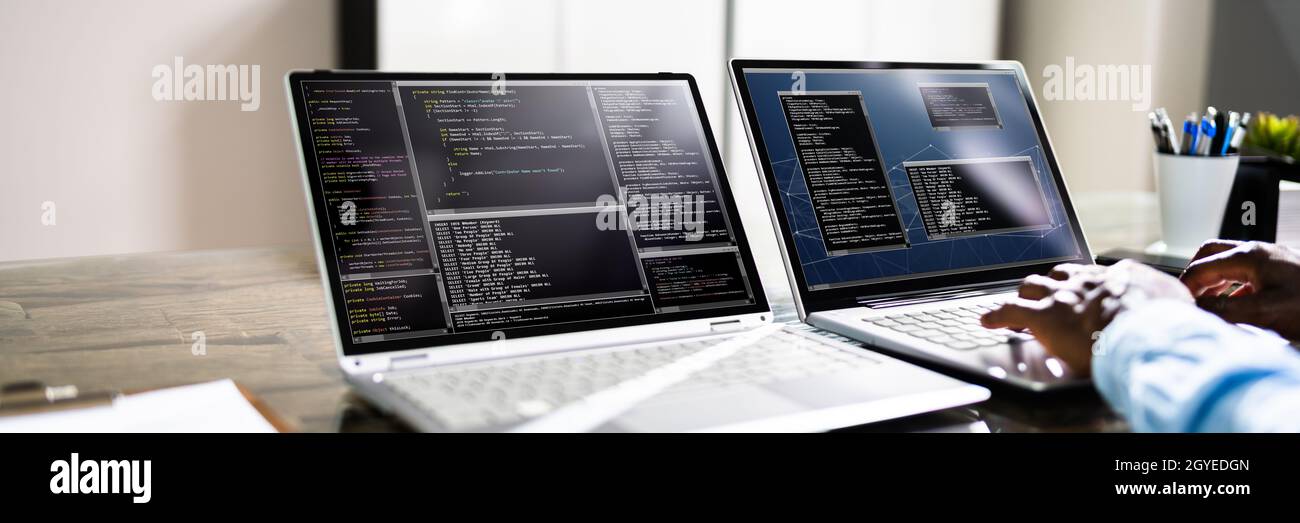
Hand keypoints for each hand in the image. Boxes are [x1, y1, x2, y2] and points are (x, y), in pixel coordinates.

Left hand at [980, 261, 1192, 374]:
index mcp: (1117, 277)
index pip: (1096, 276)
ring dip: (1024, 295)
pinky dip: (995, 314)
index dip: (1088, 287)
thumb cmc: (1166, 323)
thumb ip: (1171, 302)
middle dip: (1052, 285)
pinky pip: (1009, 310)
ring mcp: (1061, 296)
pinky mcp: (1042, 316)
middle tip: (1048, 296)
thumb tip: (1178, 309)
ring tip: (1019, 305)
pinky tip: (987, 319)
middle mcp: (1085, 281)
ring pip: (1032, 285)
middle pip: (1060, 275)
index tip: (1087, 294)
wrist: (1147, 332)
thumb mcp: (1177, 305)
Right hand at [1180, 240, 1299, 339]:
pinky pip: (1245, 272)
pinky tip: (1233, 303)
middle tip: (1188, 298)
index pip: (1201, 268)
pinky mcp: (1279, 269)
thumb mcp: (1264, 312)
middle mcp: (1257, 251)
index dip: (1185, 288)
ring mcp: (1270, 258)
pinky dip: (1230, 285)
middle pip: (1210, 254)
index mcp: (1248, 256)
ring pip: (1227, 261)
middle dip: (1194, 275)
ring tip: (1206, 303)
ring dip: (1211, 279)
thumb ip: (1225, 309)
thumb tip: (1195, 308)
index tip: (1179, 307)